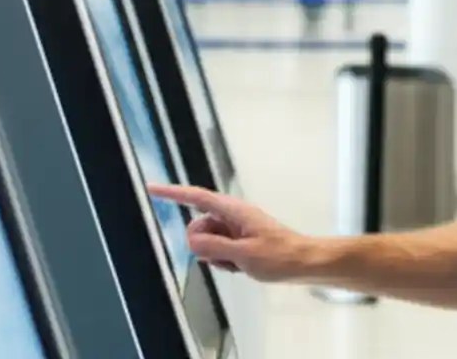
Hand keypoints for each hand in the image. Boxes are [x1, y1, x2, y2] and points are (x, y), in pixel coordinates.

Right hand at [148, 184, 313, 282]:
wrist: (305, 264)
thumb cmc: (279, 256)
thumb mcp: (244, 255)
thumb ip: (215, 247)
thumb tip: (192, 241)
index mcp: (233, 211)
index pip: (196, 198)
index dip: (172, 193)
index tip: (151, 188)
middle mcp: (232, 216)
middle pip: (199, 225)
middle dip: (203, 244)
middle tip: (225, 259)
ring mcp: (236, 228)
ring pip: (208, 240)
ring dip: (215, 255)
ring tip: (239, 264)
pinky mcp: (240, 240)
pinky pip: (219, 249)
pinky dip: (223, 260)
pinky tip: (240, 268)